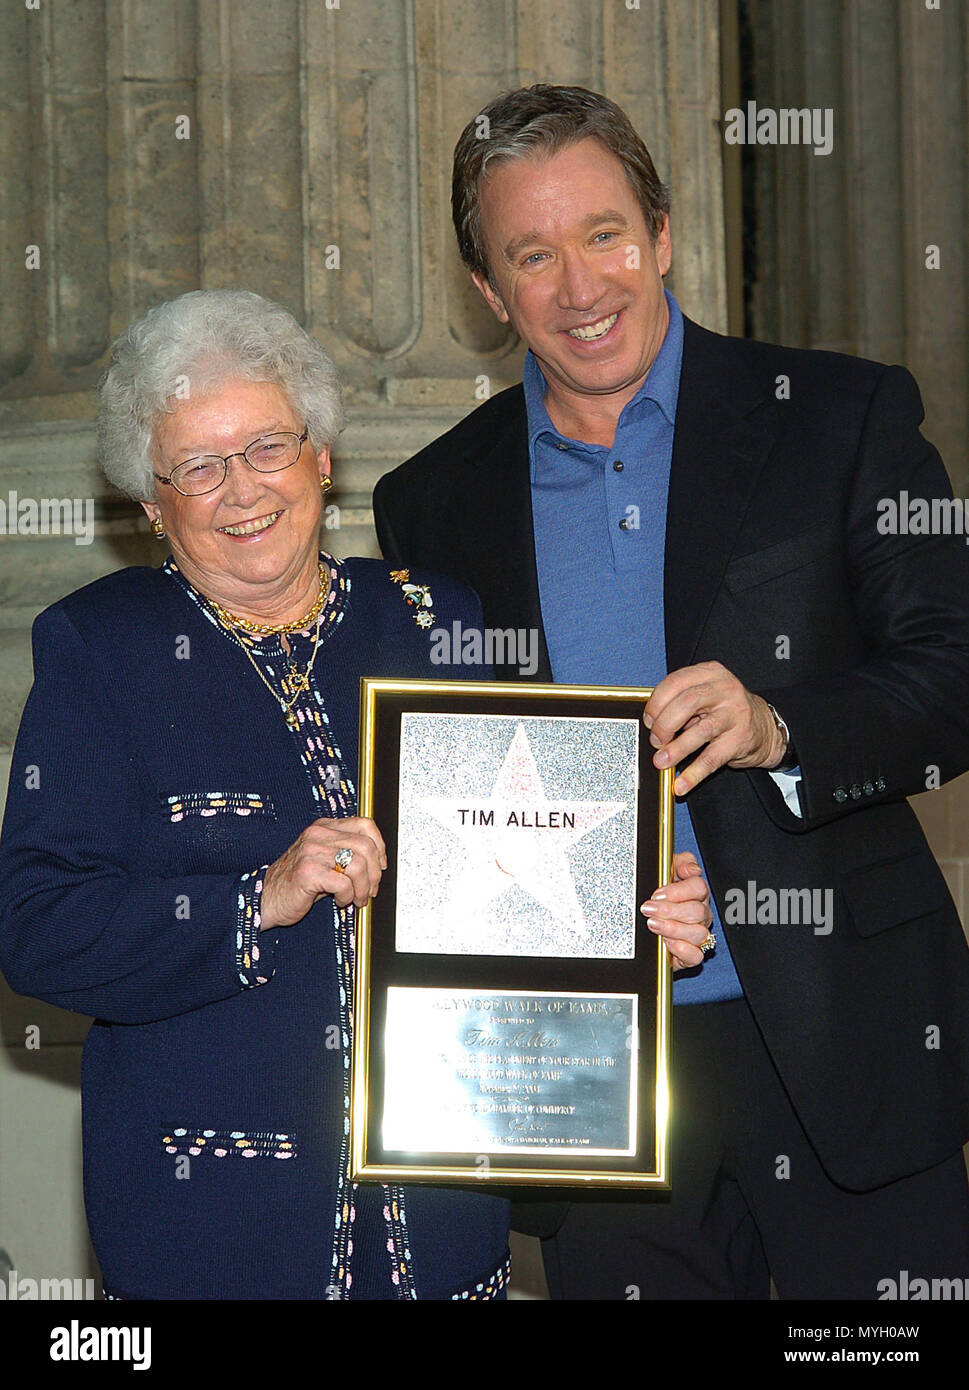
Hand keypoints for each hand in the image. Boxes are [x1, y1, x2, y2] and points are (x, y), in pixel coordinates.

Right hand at [260, 816, 387, 927]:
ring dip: (362, 888)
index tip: (381, 865)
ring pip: (359, 865)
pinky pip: (344, 883)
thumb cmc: (296, 882)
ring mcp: (311, 852)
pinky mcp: (308, 872)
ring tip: (355, 898)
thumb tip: (377, 861)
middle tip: (369, 890)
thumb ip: (345, 852)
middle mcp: (318, 835)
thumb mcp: (322, 859)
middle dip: (375, 874)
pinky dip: (348, 896)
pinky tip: (340, 900)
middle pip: (366, 846)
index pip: (365, 825)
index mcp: (323, 827)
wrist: (265, 898)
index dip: (380, 846)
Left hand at [641, 850, 713, 969]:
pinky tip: (667, 943)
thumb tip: (693, 869)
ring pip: (698, 933)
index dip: (678, 891)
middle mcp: (700, 913)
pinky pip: (696, 956)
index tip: (656, 894)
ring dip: (673, 929)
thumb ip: (680, 863)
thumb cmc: (656, 894)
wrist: (642, 923)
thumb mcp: (664, 871)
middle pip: (697, 911)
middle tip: (648, 909)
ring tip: (653, 925)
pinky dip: (683, 950)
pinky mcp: (690, 954)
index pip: (698, 887)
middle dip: (670, 910)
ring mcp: (697, 934)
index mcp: (696, 892)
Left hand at [644, 661, 785, 794]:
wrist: (765, 727)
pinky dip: (693, 774)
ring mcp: (735, 714)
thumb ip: (681, 702)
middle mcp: (724, 690)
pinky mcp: (740, 739)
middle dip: (663, 724)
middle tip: (656, 740)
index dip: (656, 703)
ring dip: (675, 749)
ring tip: (661, 761)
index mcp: (710, 673)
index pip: (676, 682)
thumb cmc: (727, 710)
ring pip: (699, 731)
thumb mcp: (706, 695)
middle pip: (685, 703)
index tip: (648, 720)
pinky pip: (712, 758)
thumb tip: (652, 724)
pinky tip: (681, 784)